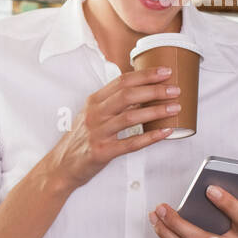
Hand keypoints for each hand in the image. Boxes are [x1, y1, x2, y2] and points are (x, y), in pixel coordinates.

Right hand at [46, 66, 180, 191]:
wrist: (63, 165)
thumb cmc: (82, 139)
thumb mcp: (92, 115)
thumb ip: (112, 103)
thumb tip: (143, 92)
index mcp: (94, 102)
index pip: (122, 81)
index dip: (145, 75)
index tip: (164, 72)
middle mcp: (95, 114)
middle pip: (127, 95)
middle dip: (154, 90)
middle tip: (174, 90)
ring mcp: (98, 133)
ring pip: (130, 117)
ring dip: (156, 111)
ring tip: (174, 108)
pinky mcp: (102, 151)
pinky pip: (130, 143)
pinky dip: (150, 137)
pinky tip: (165, 132)